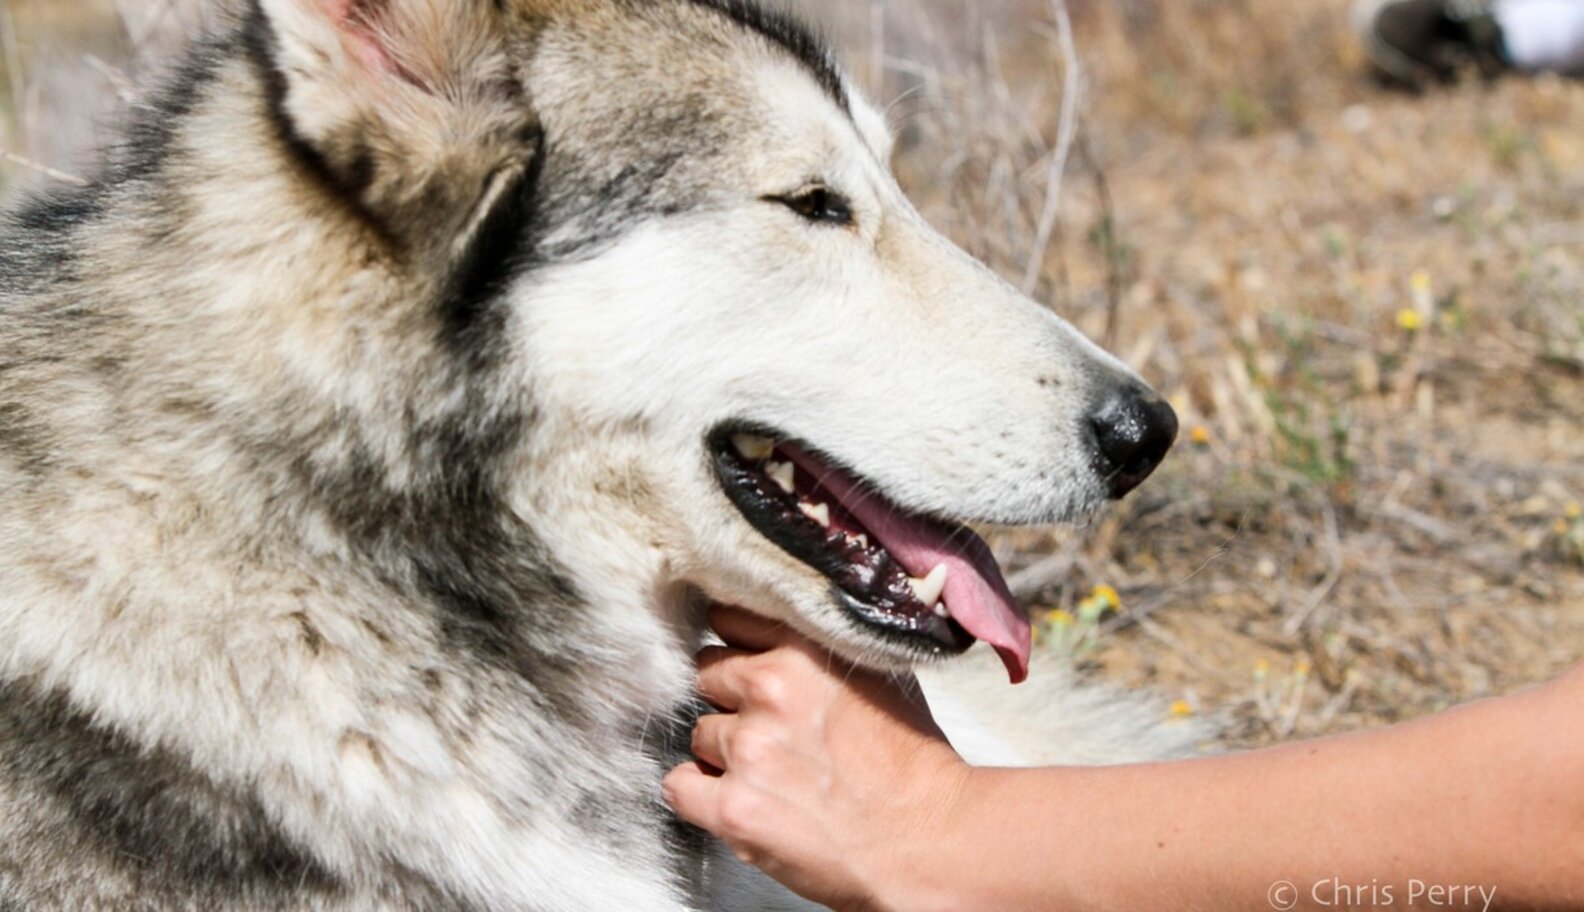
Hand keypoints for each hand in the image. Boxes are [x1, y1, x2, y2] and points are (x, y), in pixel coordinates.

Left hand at [662, 606, 971, 911]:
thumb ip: (821, 649)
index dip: (740, 646)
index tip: (748, 664)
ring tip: (768, 773)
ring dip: (724, 751)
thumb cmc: (913, 763)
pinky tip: (734, 799)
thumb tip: (784, 636)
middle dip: (731, 700)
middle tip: (767, 728)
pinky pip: (680, 786)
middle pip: (707, 674)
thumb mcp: (878, 674)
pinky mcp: (733, 807)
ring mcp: (748, 749)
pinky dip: (699, 794)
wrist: (929, 840)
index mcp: (804, 649)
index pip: (728, 619)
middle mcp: (769, 691)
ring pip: (698, 733)